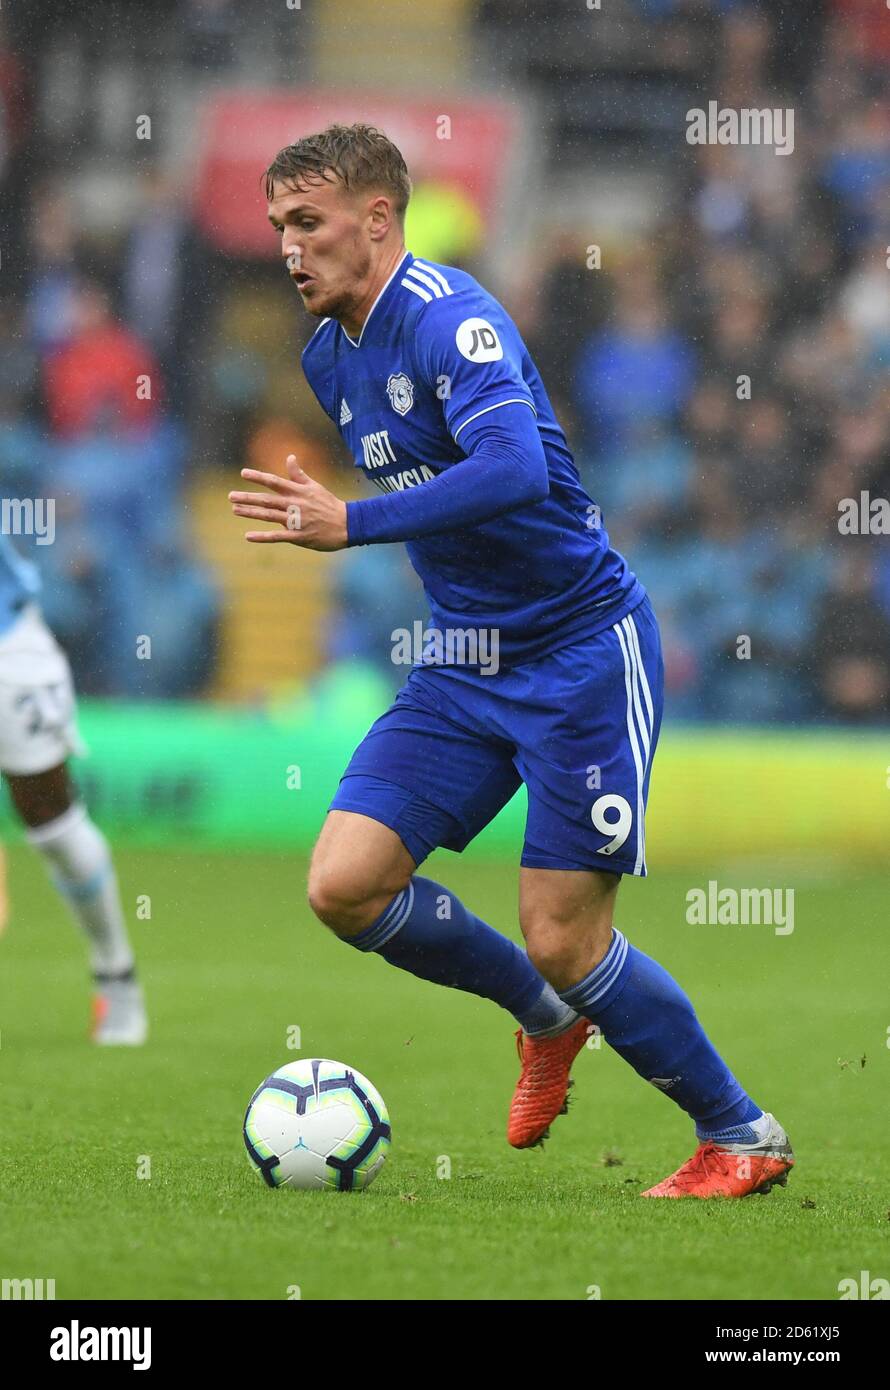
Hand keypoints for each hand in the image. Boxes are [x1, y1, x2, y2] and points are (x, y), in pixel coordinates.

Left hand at [228, 455, 347, 551]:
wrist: (347, 524)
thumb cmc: (329, 504)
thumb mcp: (315, 486)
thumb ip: (299, 474)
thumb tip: (289, 457)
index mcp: (298, 491)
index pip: (274, 482)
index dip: (258, 477)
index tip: (243, 473)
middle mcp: (295, 505)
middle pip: (267, 500)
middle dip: (248, 498)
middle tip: (230, 496)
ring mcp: (296, 521)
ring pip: (269, 516)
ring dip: (251, 513)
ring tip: (235, 510)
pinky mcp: (298, 536)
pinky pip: (277, 537)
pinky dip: (262, 537)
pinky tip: (248, 536)